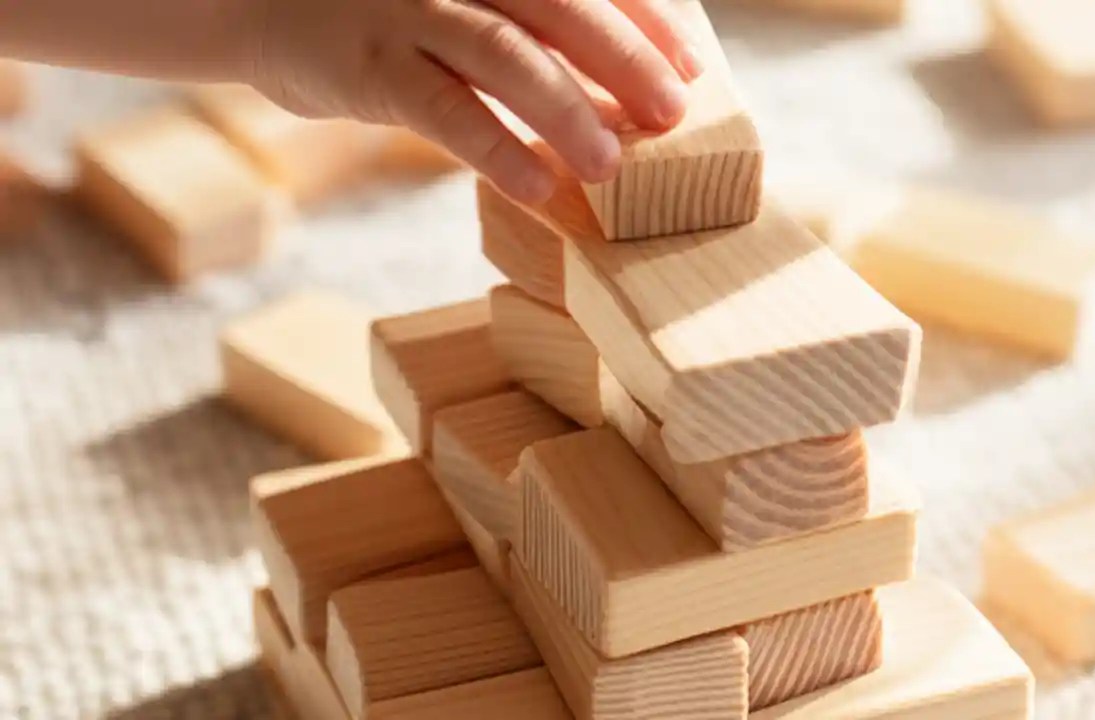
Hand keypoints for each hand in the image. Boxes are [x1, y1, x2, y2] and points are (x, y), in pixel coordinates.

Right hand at [250, 0, 703, 202]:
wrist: (261, 1)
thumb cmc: (388, 6)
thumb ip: (531, 17)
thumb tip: (627, 72)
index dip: (646, 16)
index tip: (693, 65)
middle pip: (558, 5)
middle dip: (625, 60)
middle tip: (674, 114)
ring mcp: (407, 6)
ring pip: (505, 55)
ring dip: (567, 111)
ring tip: (612, 166)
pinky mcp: (369, 62)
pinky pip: (443, 109)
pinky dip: (495, 148)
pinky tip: (538, 186)